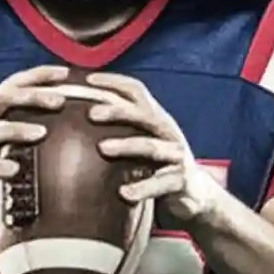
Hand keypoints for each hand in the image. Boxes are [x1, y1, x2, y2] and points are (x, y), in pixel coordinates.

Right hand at [0, 65, 69, 221]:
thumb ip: (31, 132)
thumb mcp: (9, 145)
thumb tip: (75, 126)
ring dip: (16, 129)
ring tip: (43, 133)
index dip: (39, 75)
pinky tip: (15, 170)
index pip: (14, 84)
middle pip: (3, 97)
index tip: (67, 73)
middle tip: (61, 101)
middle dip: (32, 95)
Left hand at [87, 72, 222, 222]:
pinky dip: (142, 188)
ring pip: (151, 147)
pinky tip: (124, 194)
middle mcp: (168, 131)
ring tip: (102, 148)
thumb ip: (122, 126)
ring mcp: (176, 156)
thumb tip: (79, 112)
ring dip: (126, 146)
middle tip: (90, 113)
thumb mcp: (144, 140)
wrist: (194, 194)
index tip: (87, 79)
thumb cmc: (158, 164)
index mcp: (156, 118)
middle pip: (143, 115)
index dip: (113, 82)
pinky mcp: (181, 181)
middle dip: (117, 112)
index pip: (136, 91)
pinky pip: (160, 184)